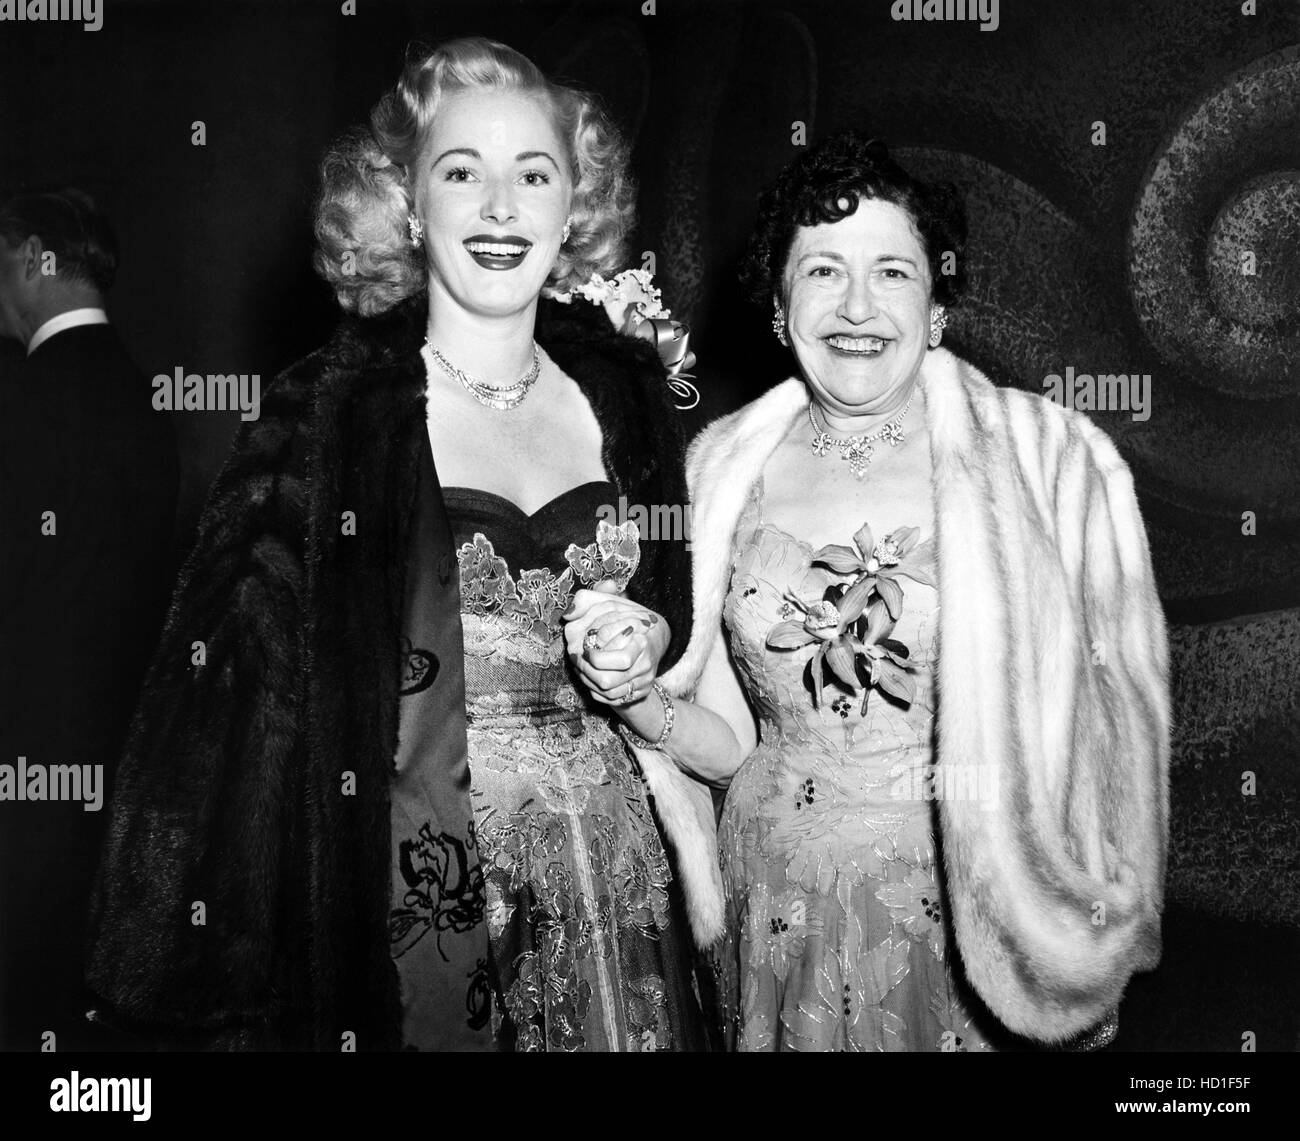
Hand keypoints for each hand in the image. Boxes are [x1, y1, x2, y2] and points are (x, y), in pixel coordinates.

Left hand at [562, 585, 670, 708]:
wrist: (656, 638)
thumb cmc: (628, 618)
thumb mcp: (609, 603)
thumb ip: (586, 600)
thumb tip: (567, 614)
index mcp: (643, 642)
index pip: (619, 659)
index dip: (594, 657)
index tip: (584, 649)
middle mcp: (646, 665)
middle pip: (607, 681)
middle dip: (586, 672)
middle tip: (577, 659)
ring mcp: (644, 681)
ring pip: (607, 692)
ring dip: (587, 681)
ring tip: (580, 666)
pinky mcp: (639, 693)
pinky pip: (611, 699)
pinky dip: (595, 690)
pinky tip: (589, 676)